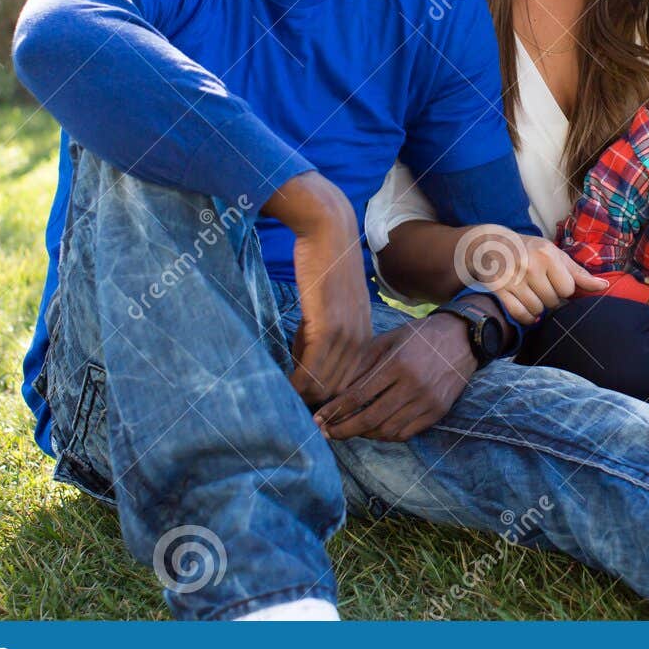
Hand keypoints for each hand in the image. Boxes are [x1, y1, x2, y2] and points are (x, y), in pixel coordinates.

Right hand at [264, 172, 370, 407]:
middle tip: (291, 417)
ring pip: (323, 384)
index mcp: (365, 337)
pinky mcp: (327, 327)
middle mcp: (361, 340)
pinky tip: (283, 389)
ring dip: (303, 398)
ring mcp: (347, 335)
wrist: (328, 231)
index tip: (307, 411)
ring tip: (283, 406)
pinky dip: (296, 384)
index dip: (327, 399)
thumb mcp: (328, 305)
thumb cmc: (323, 264)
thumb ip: (319, 334)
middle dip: (315, 406)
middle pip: (338, 389)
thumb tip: (302, 363)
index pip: (349, 383)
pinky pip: (312, 369)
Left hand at [311, 311, 477, 441]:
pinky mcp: (438, 412)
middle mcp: (413, 385)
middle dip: (343, 429)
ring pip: (387, 430)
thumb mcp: (389, 339)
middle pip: (370, 418)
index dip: (334, 410)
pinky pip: (406, 433)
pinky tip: (374, 430)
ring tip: (348, 430)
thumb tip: (334, 387)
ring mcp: (428, 401)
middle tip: (326, 433)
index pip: (358, 395)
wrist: (464, 338)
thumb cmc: (421, 336)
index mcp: (398, 363)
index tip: (317, 418)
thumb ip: (363, 362)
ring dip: (363, 434)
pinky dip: (385, 435)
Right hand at [460, 226, 607, 322]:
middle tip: (542, 288)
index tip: (556, 283)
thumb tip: (603, 286)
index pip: (567, 288)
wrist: (491, 244)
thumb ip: (578, 272)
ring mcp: (513, 279)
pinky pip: (520, 314)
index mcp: (547, 255)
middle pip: (552, 300)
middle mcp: (530, 266)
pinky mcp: (499, 290)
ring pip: (537, 309)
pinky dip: (527, 317)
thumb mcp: (554, 254)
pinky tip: (528, 311)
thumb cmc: (529, 249)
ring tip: (533, 295)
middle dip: (551, 298)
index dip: (564, 289)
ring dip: (538, 308)